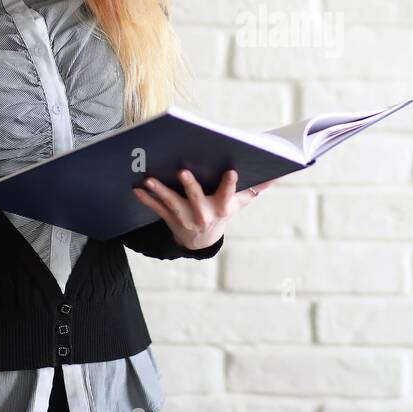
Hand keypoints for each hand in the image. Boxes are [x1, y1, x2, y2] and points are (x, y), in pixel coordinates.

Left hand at [131, 169, 283, 252]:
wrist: (202, 241)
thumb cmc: (222, 213)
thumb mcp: (238, 205)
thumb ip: (254, 190)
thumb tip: (276, 176)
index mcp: (222, 207)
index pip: (228, 194)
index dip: (230, 184)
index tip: (231, 171)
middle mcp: (204, 214)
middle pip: (197, 198)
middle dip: (190, 185)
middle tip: (183, 171)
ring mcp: (186, 218)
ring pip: (172, 203)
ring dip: (160, 191)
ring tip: (149, 179)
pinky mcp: (170, 219)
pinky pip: (157, 209)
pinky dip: (146, 199)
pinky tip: (136, 189)